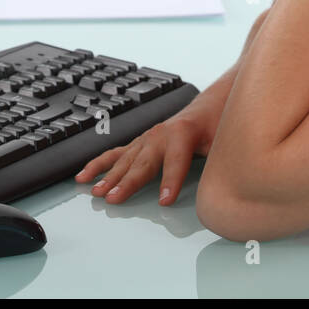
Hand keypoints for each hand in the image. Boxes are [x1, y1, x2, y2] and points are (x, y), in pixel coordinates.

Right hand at [74, 108, 214, 204]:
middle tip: (115, 199)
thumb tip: (221, 186)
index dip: (171, 181)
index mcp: (182, 134)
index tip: (165, 200)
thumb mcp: (223, 143)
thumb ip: (219, 164)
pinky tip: (85, 177)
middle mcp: (160, 135)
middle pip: (142, 163)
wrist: (207, 108)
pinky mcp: (138, 144)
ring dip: (108, 178)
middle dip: (128, 183)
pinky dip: (99, 166)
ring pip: (124, 161)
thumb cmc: (215, 125)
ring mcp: (146, 139)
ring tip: (97, 192)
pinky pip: (115, 155)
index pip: (176, 161)